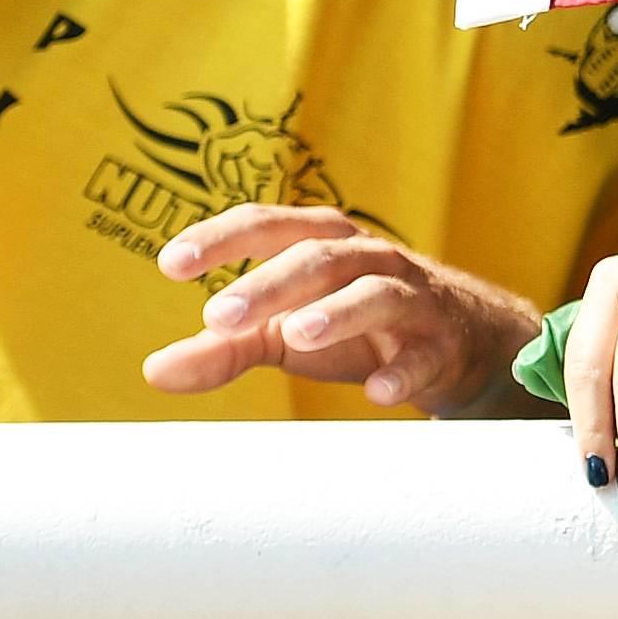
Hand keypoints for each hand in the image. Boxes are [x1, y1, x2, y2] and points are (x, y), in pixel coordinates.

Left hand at [144, 205, 543, 416]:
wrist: (464, 344)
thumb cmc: (358, 328)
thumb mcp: (286, 333)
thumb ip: (225, 347)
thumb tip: (153, 370)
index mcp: (326, 246)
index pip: (271, 226)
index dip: (222, 238)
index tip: (170, 263)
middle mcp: (371, 260)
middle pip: (322, 255)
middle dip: (271, 282)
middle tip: (219, 314)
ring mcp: (412, 300)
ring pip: (378, 292)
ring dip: (338, 310)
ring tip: (297, 336)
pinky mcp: (441, 345)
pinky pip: (424, 354)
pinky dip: (402, 370)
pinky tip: (377, 392)